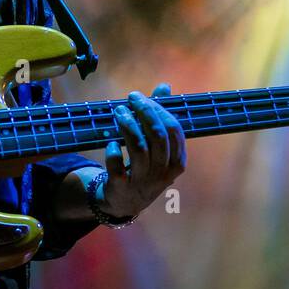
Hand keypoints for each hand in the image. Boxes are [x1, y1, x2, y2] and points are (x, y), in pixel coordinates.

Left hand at [101, 83, 186, 219]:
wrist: (126, 202)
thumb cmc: (145, 167)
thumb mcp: (157, 147)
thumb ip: (160, 116)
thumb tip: (164, 86)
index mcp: (177, 161)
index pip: (174, 130)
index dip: (158, 109)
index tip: (142, 97)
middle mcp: (163, 173)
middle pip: (158, 137)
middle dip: (144, 113)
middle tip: (131, 98)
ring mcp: (143, 182)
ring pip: (139, 150)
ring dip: (128, 126)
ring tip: (118, 112)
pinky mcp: (122, 188)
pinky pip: (118, 168)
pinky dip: (114, 153)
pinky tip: (111, 144)